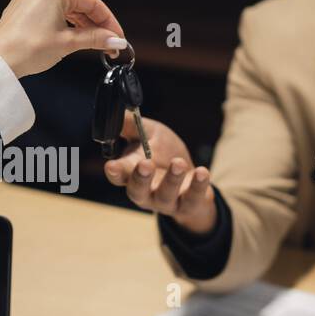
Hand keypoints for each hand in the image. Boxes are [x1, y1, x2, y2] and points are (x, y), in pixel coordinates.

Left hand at [0, 0, 126, 78]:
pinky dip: (63, 24)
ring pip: (64, 9)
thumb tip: (115, 40)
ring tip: (93, 44)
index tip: (118, 37)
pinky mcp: (21, 9)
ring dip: (80, 26)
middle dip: (95, 25)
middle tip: (108, 44)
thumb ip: (95, 38)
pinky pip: (49, 13)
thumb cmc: (28, 49)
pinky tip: (72, 38)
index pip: (92, 2)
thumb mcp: (68, 43)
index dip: (109, 21)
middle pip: (78, 5)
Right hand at [103, 113, 216, 233]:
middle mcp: (145, 191)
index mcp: (131, 174)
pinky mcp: (188, 205)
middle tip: (145, 164)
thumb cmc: (164, 155)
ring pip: (165, 195)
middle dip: (140, 178)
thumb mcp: (148, 134)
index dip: (114, 172)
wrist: (190, 178)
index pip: (118, 175)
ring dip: (171, 179)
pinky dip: (198, 186)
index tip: (112, 166)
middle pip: (137, 190)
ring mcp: (166, 201)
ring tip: (178, 163)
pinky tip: (203, 172)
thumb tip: (117, 110)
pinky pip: (192, 198)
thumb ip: (131, 124)